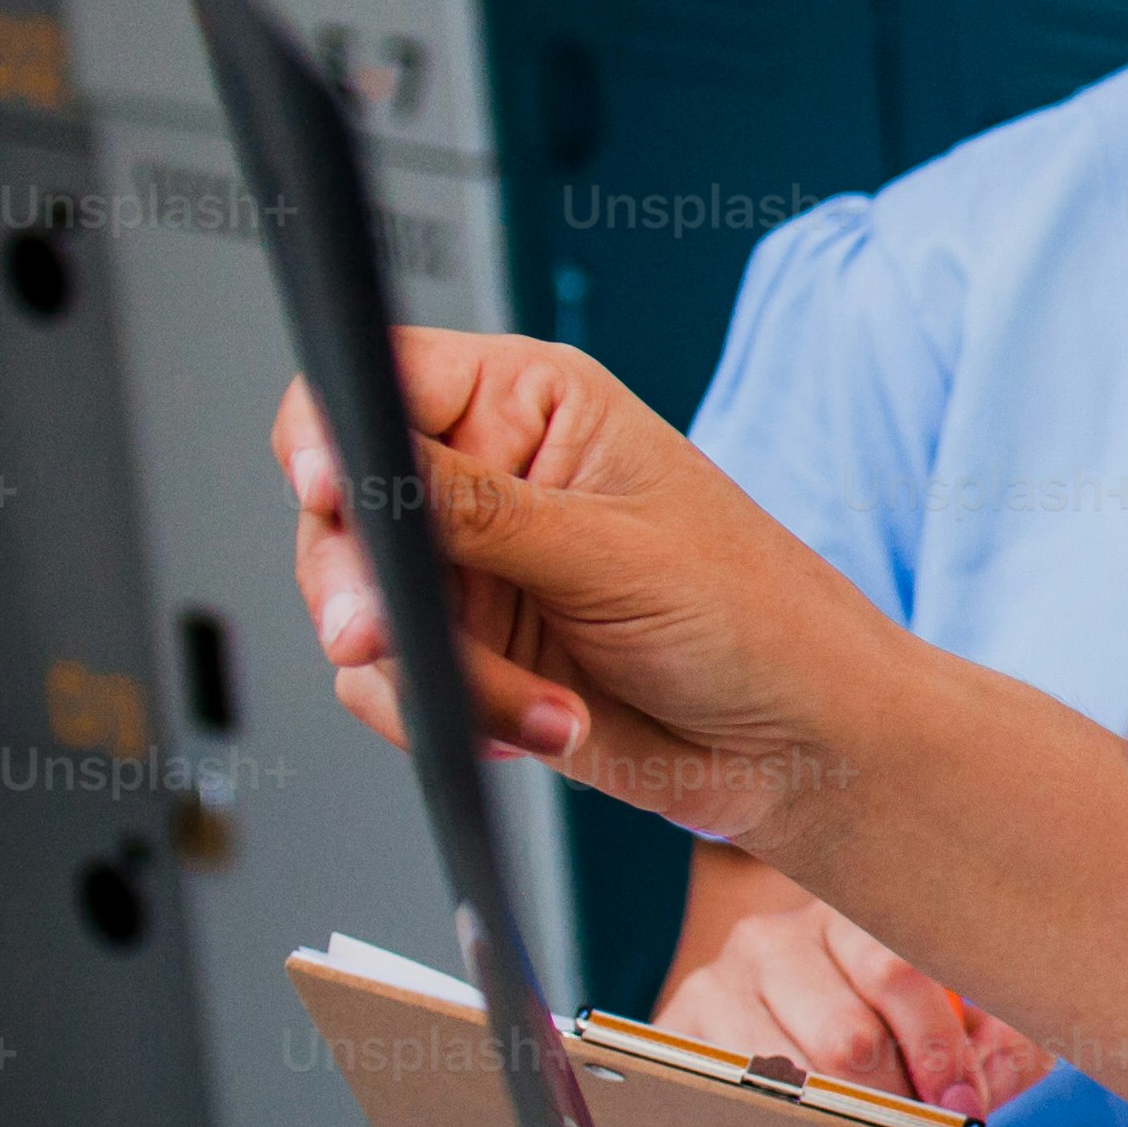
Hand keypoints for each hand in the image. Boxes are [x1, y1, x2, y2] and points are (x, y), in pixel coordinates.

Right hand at [279, 329, 893, 845]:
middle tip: (379, 636)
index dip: (335, 430)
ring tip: (540, 705)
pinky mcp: (466, 654)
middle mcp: (490, 479)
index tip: (330, 492)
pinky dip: (449, 716)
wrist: (797, 748)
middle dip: (360, 584)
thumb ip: (481, 512)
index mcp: (534, 406)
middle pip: (340, 505)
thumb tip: (367, 465)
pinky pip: (385, 686)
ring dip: (435, 672)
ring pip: (356, 607)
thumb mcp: (616, 553)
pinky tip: (540, 725)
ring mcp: (472, 571)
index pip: (387, 377)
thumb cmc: (756, 618)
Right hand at [666, 898, 1055, 1117]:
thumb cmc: (886, 1042)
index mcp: (851, 919)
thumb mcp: (957, 1029)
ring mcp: (714, 985)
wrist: (772, 1062)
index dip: (938, 1047)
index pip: (899, 971)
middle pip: (845, 1034)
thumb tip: (990, 1083)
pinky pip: (725, 1099)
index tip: (964, 1106)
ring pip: (785, 1076)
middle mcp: (773, 939)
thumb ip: (995, 1042)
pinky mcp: (671, 1038)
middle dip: (894, 1101)